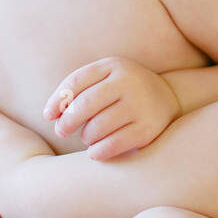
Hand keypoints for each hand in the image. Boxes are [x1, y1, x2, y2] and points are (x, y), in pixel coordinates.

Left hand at [43, 57, 181, 157]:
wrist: (169, 99)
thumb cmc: (123, 93)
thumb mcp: (105, 80)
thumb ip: (77, 91)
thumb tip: (51, 114)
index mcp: (114, 66)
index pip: (76, 82)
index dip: (57, 101)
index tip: (48, 116)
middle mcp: (129, 82)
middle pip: (85, 105)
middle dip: (67, 122)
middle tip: (62, 132)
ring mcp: (141, 105)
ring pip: (97, 127)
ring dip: (86, 137)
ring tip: (87, 138)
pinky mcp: (148, 129)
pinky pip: (113, 144)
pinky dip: (98, 151)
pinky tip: (95, 152)